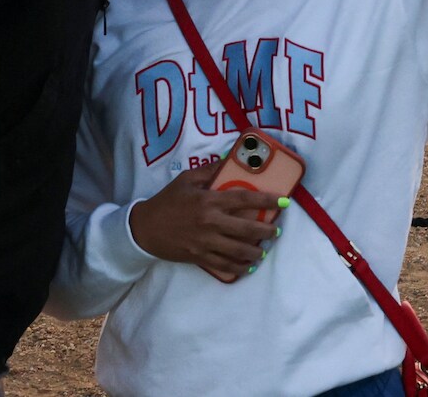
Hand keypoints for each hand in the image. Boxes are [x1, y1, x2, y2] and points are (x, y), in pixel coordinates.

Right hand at [127, 163, 279, 275]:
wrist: (145, 228)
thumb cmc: (167, 201)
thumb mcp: (186, 180)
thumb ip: (209, 170)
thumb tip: (229, 160)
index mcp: (209, 200)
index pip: (244, 199)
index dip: (267, 200)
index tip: (283, 201)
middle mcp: (210, 222)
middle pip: (247, 229)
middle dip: (267, 231)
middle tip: (276, 230)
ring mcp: (206, 242)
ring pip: (239, 250)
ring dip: (256, 251)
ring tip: (264, 249)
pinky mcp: (200, 257)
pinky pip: (225, 265)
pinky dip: (239, 268)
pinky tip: (247, 266)